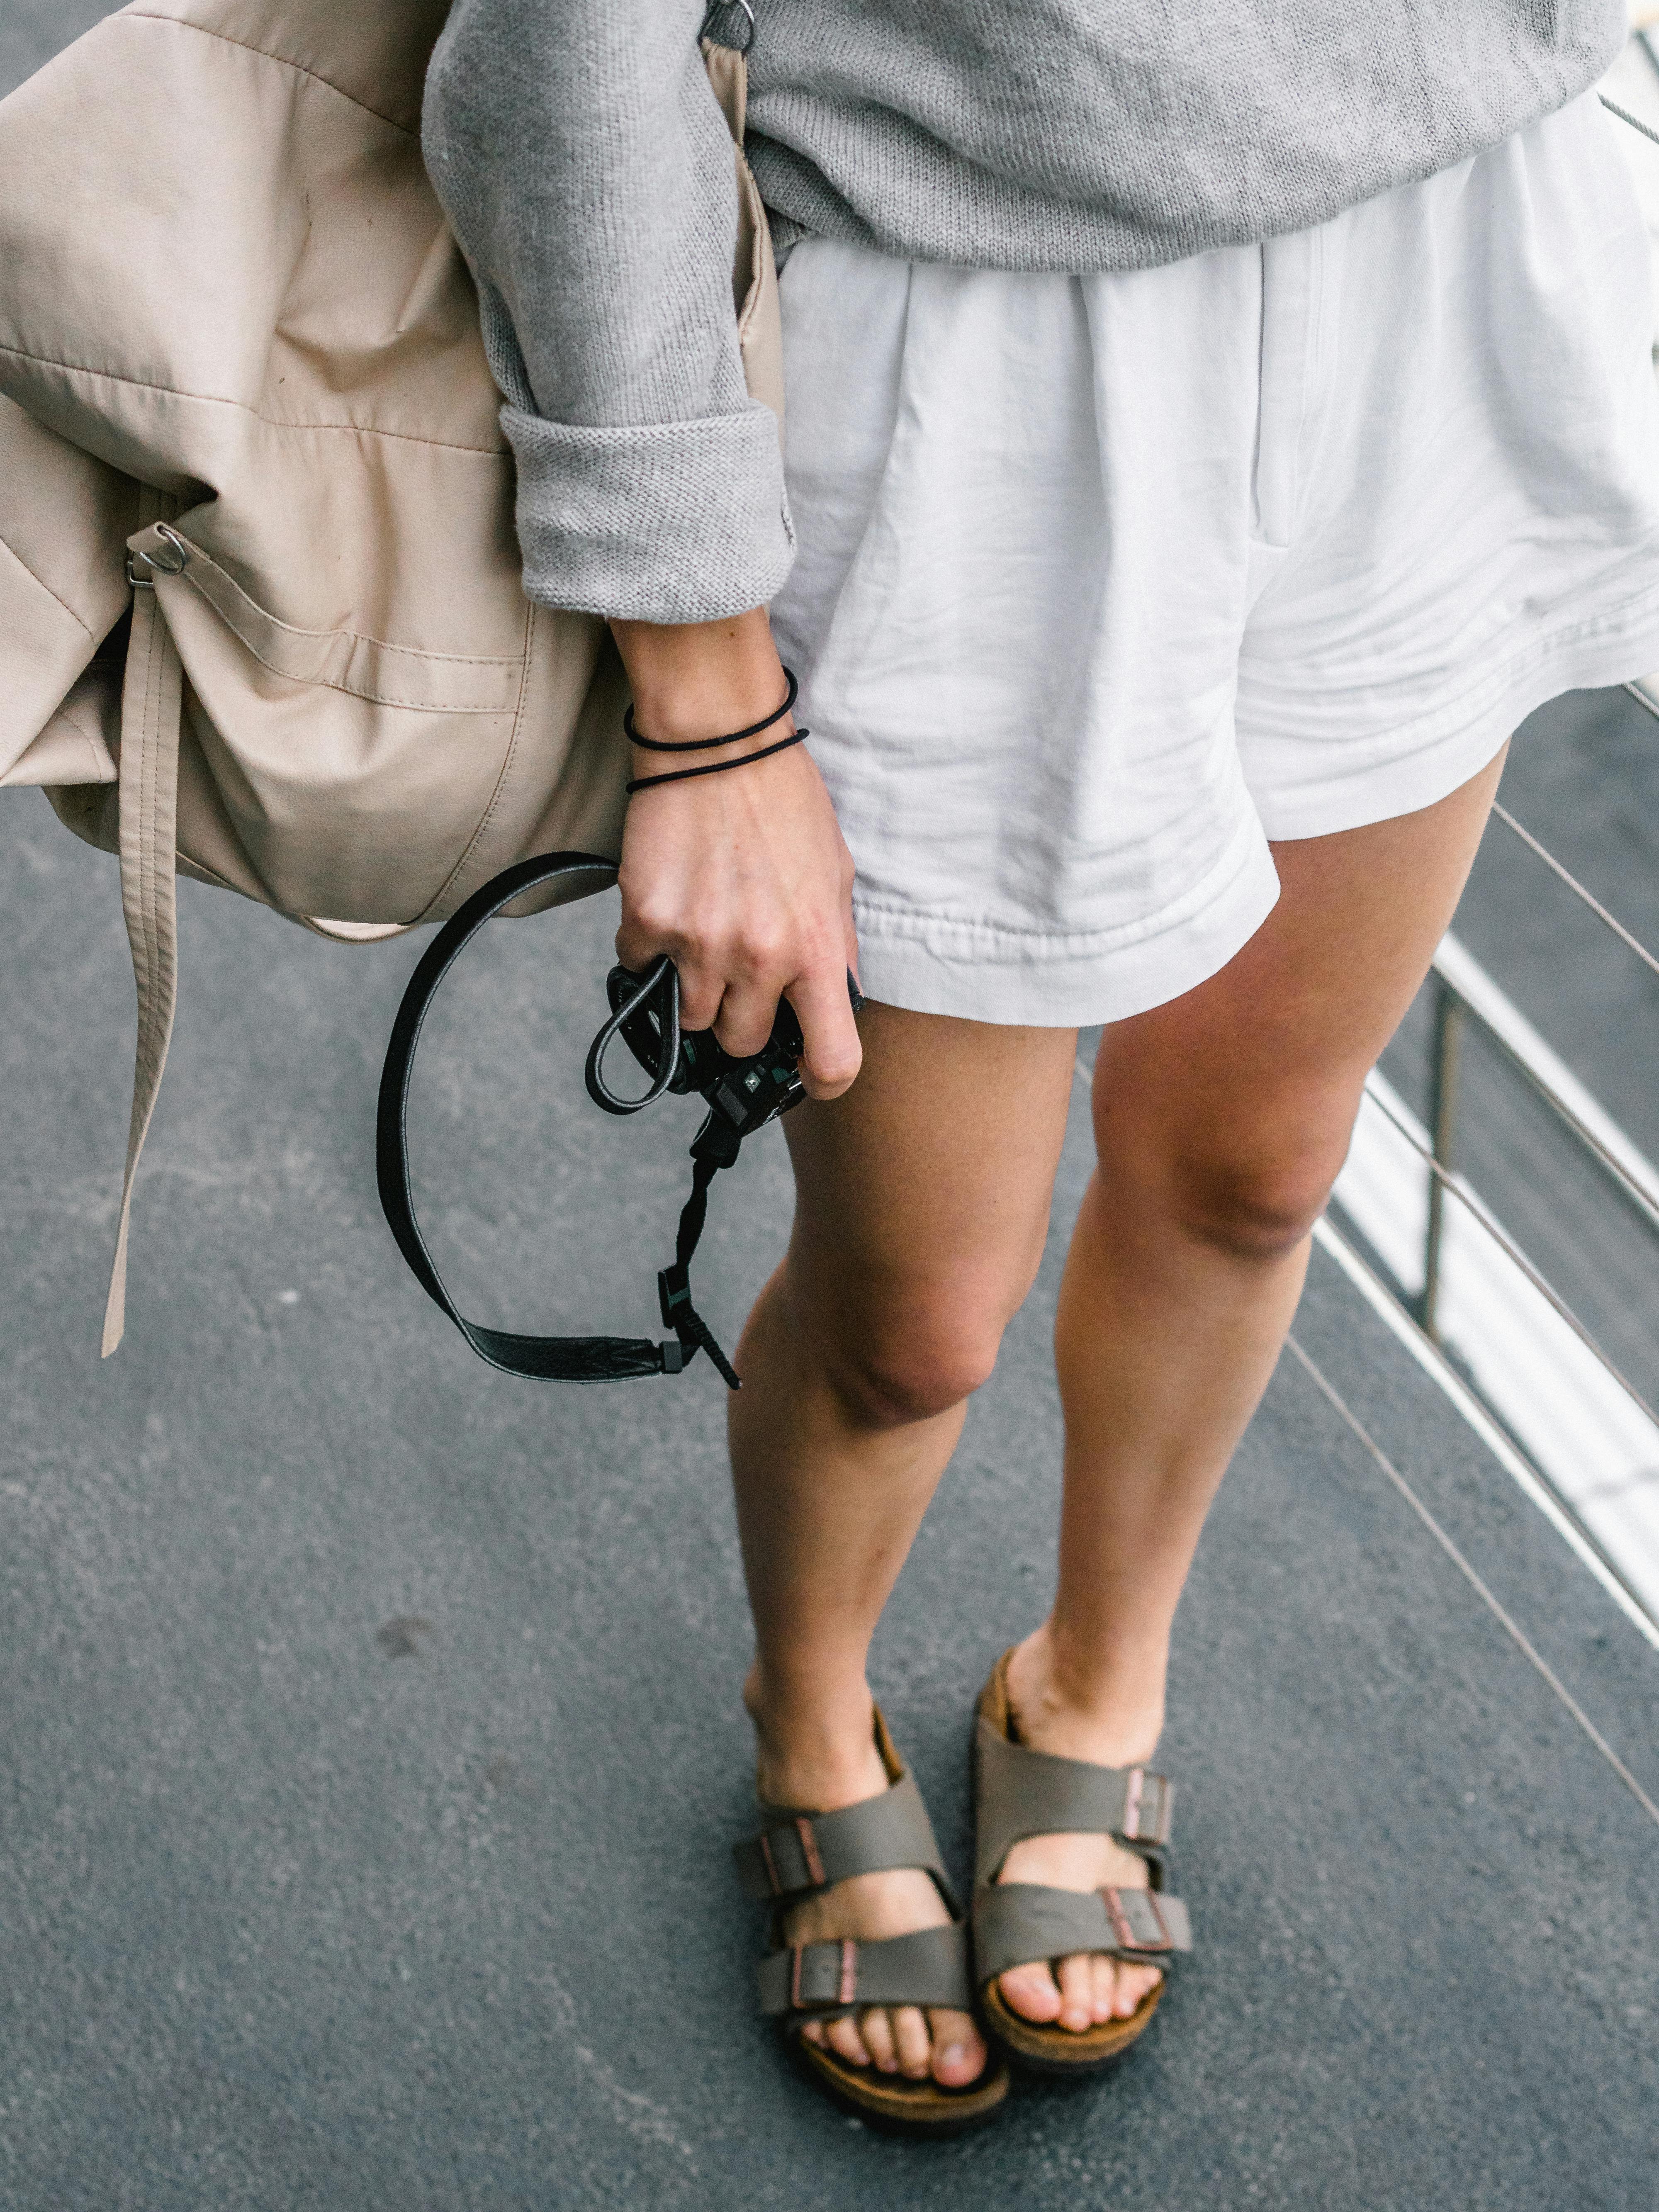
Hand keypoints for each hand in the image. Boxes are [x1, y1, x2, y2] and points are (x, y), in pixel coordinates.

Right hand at [610, 611, 861, 1100]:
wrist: (717, 742)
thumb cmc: (783, 801)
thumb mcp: (835, 875)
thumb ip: (834, 944)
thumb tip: (831, 998)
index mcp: (815, 950)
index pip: (830, 1061)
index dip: (818, 1079)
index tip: (804, 1073)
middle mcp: (757, 957)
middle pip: (741, 1042)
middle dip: (742, 1017)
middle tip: (741, 970)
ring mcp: (697, 943)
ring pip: (688, 1014)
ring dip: (695, 985)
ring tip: (706, 931)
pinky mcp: (647, 920)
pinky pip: (640, 967)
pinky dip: (651, 949)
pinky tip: (671, 905)